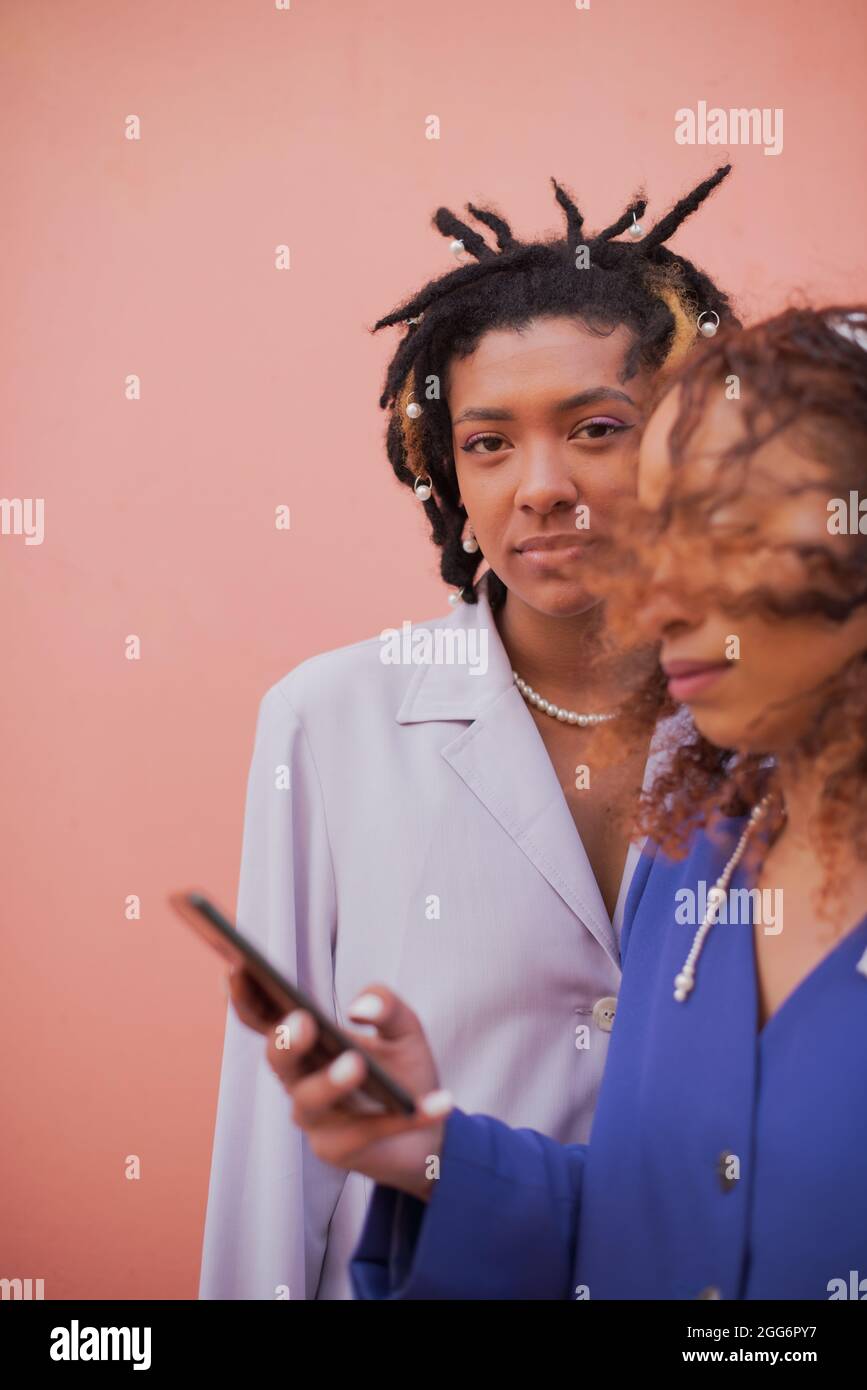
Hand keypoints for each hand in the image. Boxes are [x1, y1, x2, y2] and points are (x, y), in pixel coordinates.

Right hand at [227, 971, 452, 1201]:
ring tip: (357, 1063)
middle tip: (302, 1021)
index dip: (245, 994)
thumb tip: (359, 1007)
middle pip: (278, 1061)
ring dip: (332, 1081)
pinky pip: (369, 1131)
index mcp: (305, 1043)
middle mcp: (299, 1080)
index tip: (237, 965)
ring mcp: (315, 1118)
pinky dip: (407, 1117)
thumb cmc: (402, 1072)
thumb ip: (386, 1006)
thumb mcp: (403, 1029)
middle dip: (285, 1041)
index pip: (264, 1017)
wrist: (429, 1132)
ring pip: (311, 1100)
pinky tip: (439, 1103)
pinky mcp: (340, 1150)